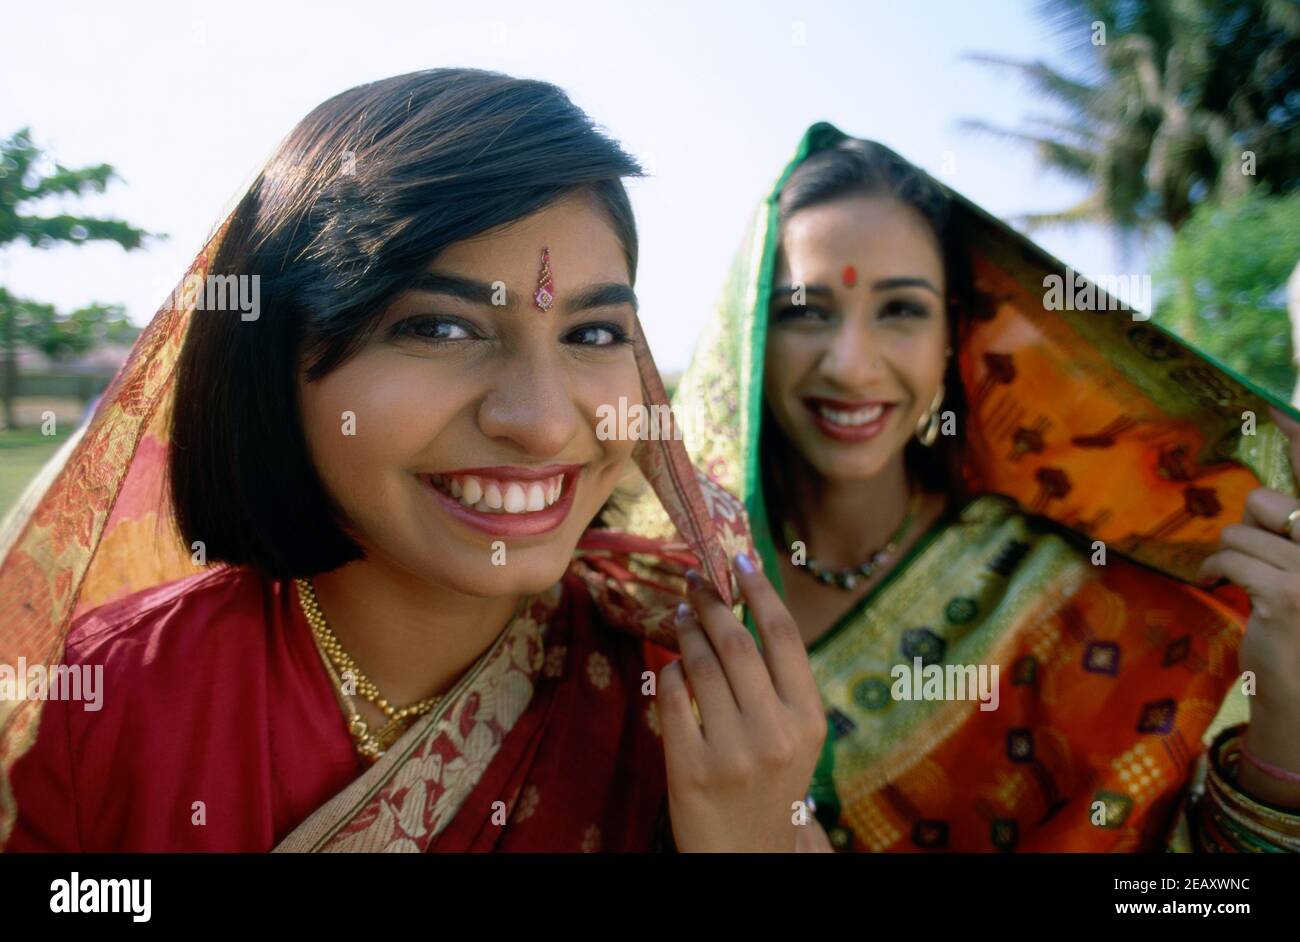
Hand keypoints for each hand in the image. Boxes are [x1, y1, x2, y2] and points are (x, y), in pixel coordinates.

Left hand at [658, 552, 825, 851]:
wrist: (747, 855)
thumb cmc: (770, 783)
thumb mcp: (795, 736)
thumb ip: (778, 682)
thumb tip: (746, 605)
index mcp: (808, 719)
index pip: (782, 635)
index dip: (759, 589)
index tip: (738, 558)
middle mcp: (774, 732)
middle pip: (736, 641)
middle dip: (711, 601)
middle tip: (694, 579)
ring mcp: (731, 752)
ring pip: (699, 664)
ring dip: (686, 629)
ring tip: (680, 614)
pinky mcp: (690, 769)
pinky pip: (671, 697)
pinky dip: (669, 672)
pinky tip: (672, 665)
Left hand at [1196, 406, 1299, 806]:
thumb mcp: (1298, 569)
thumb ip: (1288, 531)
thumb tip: (1259, 500)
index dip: (1298, 435)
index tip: (1275, 409)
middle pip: (1267, 501)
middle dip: (1249, 527)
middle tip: (1256, 560)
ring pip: (1238, 532)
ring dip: (1230, 556)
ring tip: (1243, 582)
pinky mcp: (1287, 595)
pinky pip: (1228, 558)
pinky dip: (1215, 571)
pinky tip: (1222, 587)